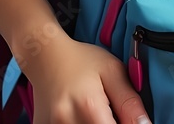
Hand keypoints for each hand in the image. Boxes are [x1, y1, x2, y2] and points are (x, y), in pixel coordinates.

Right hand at [20, 32, 150, 123]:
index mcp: (88, 106)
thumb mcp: (112, 71)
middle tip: (111, 112)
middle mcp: (66, 121)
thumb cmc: (82, 61)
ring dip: (97, 123)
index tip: (127, 118)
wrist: (44, 57)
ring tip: (97, 112)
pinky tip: (82, 116)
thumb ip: (129, 101)